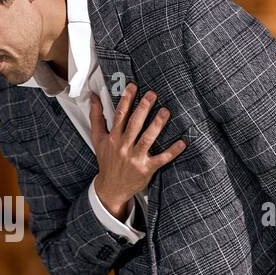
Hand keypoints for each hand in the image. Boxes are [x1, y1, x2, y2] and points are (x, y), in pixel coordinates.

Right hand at [91, 83, 186, 217]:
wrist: (111, 188)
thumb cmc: (107, 161)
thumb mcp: (98, 140)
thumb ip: (96, 118)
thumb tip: (93, 98)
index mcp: (113, 138)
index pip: (120, 115)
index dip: (126, 100)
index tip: (133, 86)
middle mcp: (123, 147)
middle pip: (134, 124)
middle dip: (143, 108)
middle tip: (152, 94)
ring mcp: (135, 158)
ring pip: (147, 139)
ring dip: (157, 125)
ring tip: (165, 111)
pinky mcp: (146, 169)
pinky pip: (161, 159)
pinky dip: (172, 151)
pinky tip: (182, 142)